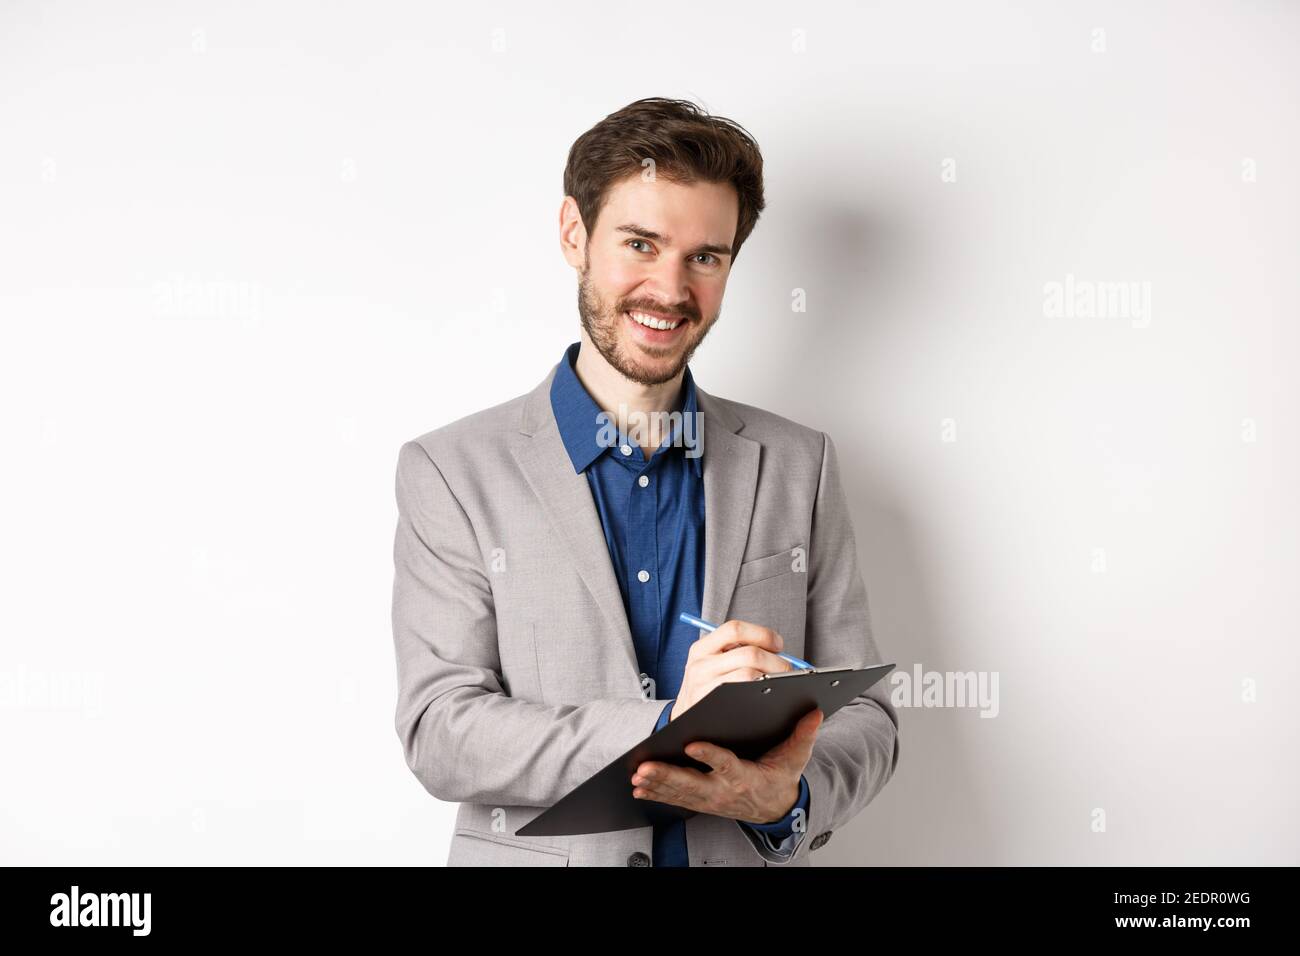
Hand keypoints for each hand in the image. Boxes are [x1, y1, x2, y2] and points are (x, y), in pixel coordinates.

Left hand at [631, 706, 823, 823]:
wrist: (775, 807)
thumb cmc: (780, 777)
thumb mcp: (795, 758)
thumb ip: (803, 735)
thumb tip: (815, 711)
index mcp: (745, 776)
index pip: (726, 765)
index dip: (709, 756)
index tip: (691, 744)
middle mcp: (724, 790)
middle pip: (693, 784)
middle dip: (668, 776)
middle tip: (645, 768)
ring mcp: (710, 799)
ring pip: (680, 793)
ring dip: (657, 785)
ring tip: (637, 776)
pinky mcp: (701, 801)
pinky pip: (675, 800)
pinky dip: (657, 794)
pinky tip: (639, 788)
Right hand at [669, 619, 791, 721]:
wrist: (684, 722)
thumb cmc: (708, 688)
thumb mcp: (710, 663)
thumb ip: (735, 650)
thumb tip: (777, 648)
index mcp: (701, 648)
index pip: (735, 629)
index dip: (762, 634)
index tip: (778, 645)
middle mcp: (699, 665)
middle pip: (749, 654)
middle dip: (776, 661)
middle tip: (786, 670)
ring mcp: (704, 687)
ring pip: (749, 675)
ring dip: (773, 678)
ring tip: (780, 684)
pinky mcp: (711, 708)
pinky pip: (744, 696)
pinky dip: (762, 694)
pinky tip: (769, 697)